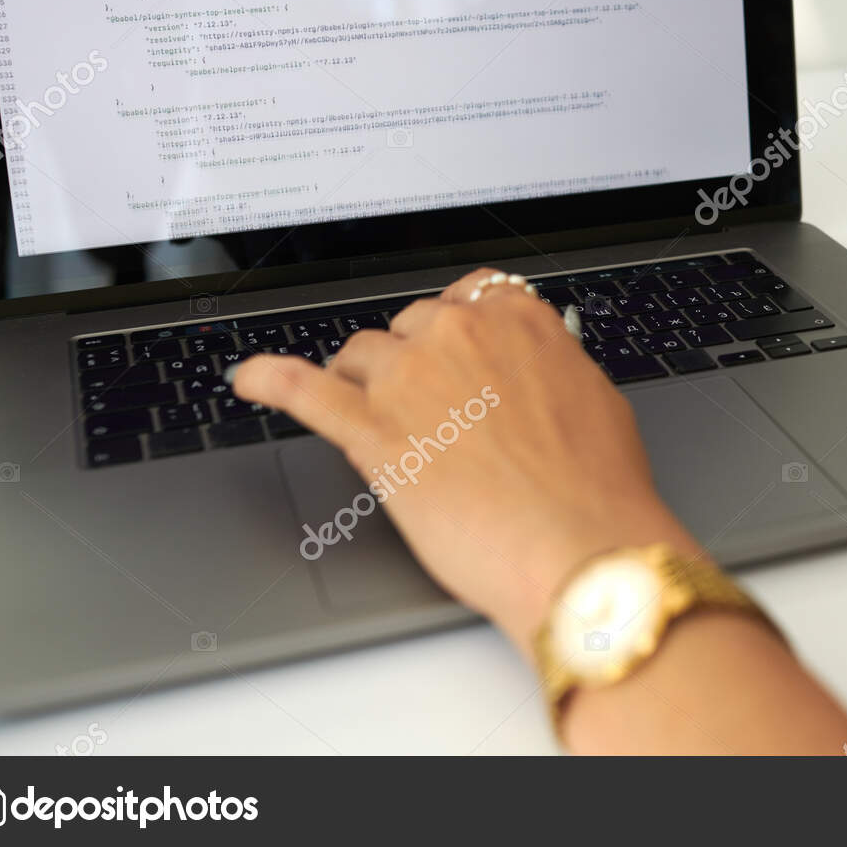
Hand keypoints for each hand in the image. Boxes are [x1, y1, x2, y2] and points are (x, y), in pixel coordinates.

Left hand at [231, 269, 699, 656]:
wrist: (580, 549)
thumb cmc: (596, 490)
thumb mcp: (593, 402)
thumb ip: (552, 370)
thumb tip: (538, 373)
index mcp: (519, 320)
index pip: (466, 297)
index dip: (454, 329)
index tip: (452, 346)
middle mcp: (459, 335)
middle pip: (410, 327)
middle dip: (413, 363)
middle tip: (429, 409)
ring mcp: (409, 379)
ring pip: (360, 357)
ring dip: (361, 382)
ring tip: (369, 414)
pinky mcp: (371, 433)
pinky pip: (303, 391)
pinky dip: (269, 380)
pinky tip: (250, 379)